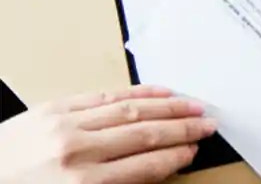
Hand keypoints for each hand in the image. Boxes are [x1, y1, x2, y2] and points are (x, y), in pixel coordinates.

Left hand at [0, 84, 216, 183]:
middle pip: (145, 134)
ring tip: (193, 105)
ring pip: (131, 110)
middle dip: (183, 128)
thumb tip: (154, 169)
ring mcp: (65, 126)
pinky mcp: (53, 108)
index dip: (176, 157)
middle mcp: (78, 152)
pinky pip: (105, 96)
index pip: (146, 166)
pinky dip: (136, 92)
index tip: (194, 150)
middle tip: (208, 124)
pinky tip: (158, 92)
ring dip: (168, 106)